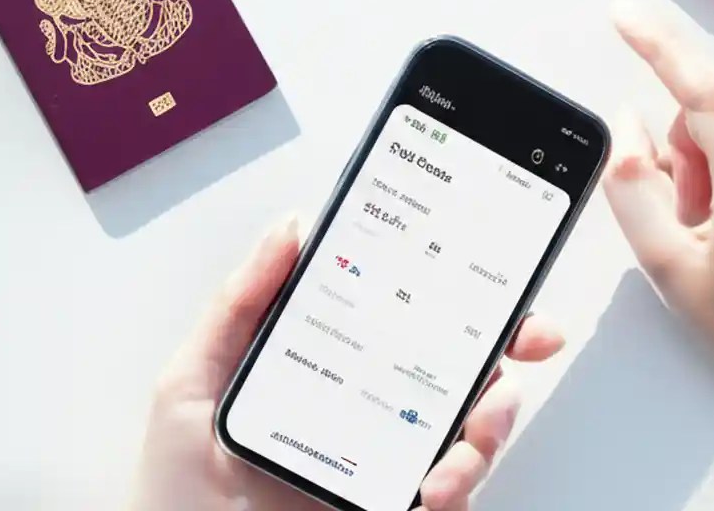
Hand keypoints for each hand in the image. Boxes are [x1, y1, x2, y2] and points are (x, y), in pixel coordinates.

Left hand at [130, 220, 564, 510]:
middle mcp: (380, 413)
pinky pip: (455, 493)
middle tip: (534, 339)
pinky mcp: (402, 508)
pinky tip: (434, 486)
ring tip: (470, 433)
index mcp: (344, 369)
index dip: (463, 294)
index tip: (494, 272)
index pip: (414, 321)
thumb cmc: (178, 488)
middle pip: (468, 370)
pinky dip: (458, 485)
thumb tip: (290, 231)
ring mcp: (395, 465)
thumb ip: (241, 304)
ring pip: (478, 431)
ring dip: (492, 424)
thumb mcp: (195, 381)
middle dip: (514, 347)